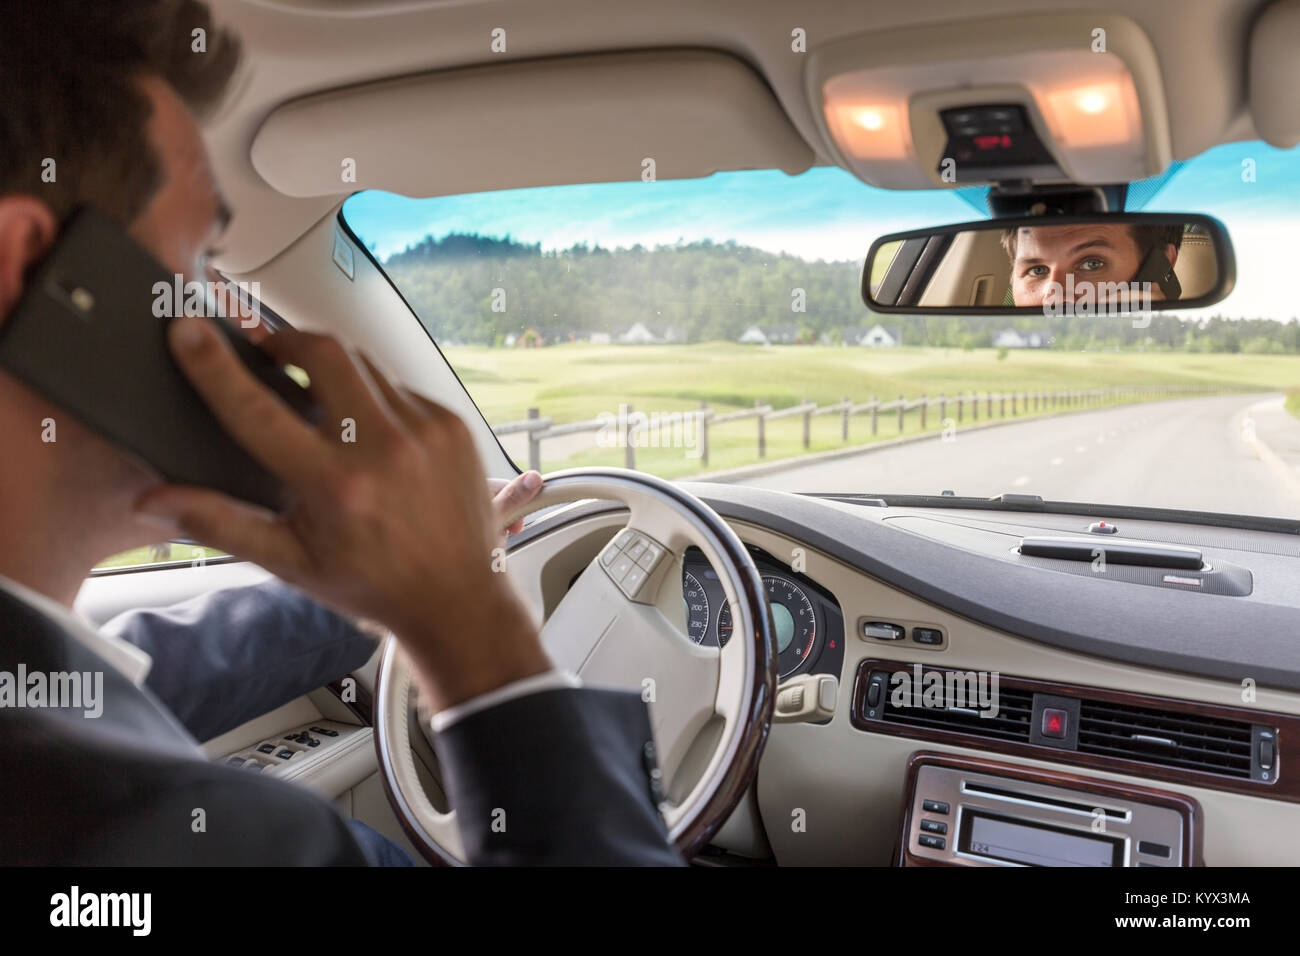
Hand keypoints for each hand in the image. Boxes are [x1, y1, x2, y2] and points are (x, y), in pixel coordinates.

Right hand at [134, 318, 550, 711]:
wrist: (458, 600)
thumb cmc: (371, 583)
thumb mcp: (290, 562)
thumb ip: (220, 522)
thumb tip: (150, 499)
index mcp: (334, 485)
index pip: (258, 410)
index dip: (215, 366)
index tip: (188, 330)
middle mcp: (384, 449)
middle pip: (321, 352)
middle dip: (284, 340)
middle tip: (265, 351)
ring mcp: (425, 432)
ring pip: (364, 363)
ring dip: (331, 365)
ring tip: (313, 387)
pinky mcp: (452, 425)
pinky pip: (400, 387)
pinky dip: (374, 395)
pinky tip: (367, 426)